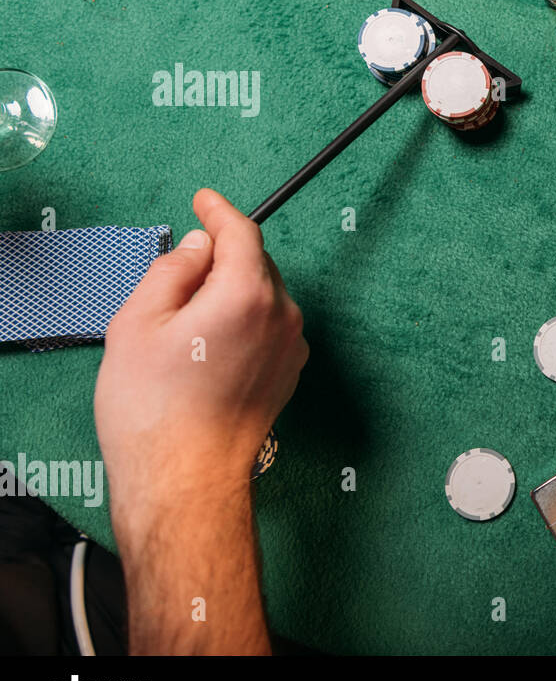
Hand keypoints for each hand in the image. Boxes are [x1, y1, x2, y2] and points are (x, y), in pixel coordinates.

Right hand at [94, 188, 307, 525]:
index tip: (205, 201)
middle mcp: (282, 315)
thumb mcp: (138, 321)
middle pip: (254, 263)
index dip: (219, 211)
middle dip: (220, 260)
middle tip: (175, 281)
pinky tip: (206, 352)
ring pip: (262, 296)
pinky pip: (267, 327)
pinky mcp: (290, 372)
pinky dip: (242, 323)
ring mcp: (292, 347)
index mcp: (248, 293)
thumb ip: (173, 269)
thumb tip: (199, 248)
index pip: (242, 231)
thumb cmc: (156, 409)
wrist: (185, 478)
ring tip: (183, 332)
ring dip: (230, 294)